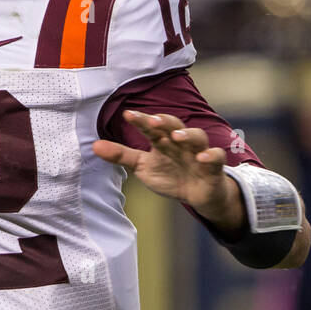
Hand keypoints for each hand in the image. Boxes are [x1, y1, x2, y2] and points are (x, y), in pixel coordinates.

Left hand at [92, 110, 242, 224]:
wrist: (199, 195)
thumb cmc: (171, 175)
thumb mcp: (143, 167)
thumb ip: (121, 156)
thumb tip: (94, 146)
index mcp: (162, 141)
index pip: (150, 128)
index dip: (140, 120)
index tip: (127, 114)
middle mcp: (181, 142)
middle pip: (175, 125)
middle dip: (164, 121)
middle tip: (152, 121)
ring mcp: (198, 152)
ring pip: (197, 137)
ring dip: (188, 135)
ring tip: (176, 137)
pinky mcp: (214, 166)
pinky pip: (216, 157)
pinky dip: (211, 156)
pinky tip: (202, 158)